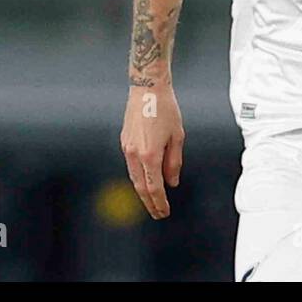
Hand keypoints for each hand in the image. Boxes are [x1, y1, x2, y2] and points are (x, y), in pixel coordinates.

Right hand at [120, 83, 184, 219]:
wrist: (147, 88)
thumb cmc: (165, 108)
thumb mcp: (177, 136)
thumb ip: (174, 162)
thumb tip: (171, 181)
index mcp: (150, 154)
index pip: (154, 188)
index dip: (159, 203)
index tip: (164, 212)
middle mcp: (135, 153)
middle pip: (140, 187)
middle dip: (149, 203)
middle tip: (157, 212)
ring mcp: (127, 147)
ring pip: (134, 177)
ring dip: (143, 191)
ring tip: (152, 199)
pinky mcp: (124, 140)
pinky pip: (131, 165)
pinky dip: (138, 176)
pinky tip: (145, 178)